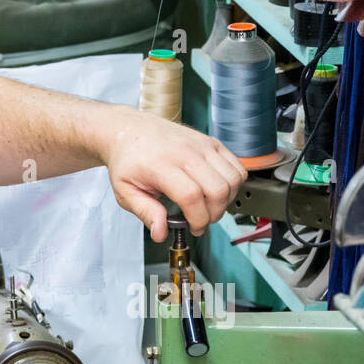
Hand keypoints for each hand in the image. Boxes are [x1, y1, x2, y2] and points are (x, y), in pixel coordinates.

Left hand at [100, 108, 247, 241]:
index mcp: (162, 165)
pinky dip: (233, 183)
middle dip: (214, 214)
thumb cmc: (128, 160)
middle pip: (217, 189)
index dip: (198, 219)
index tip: (193, 228)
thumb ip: (145, 213)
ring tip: (210, 206)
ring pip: (232, 178)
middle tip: (202, 219)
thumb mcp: (126, 192)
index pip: (192, 196)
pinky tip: (217, 190)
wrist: (129, 131)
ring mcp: (201, 145)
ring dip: (226, 200)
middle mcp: (185, 152)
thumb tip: (160, 232)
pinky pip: (237, 166)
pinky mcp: (211, 142)